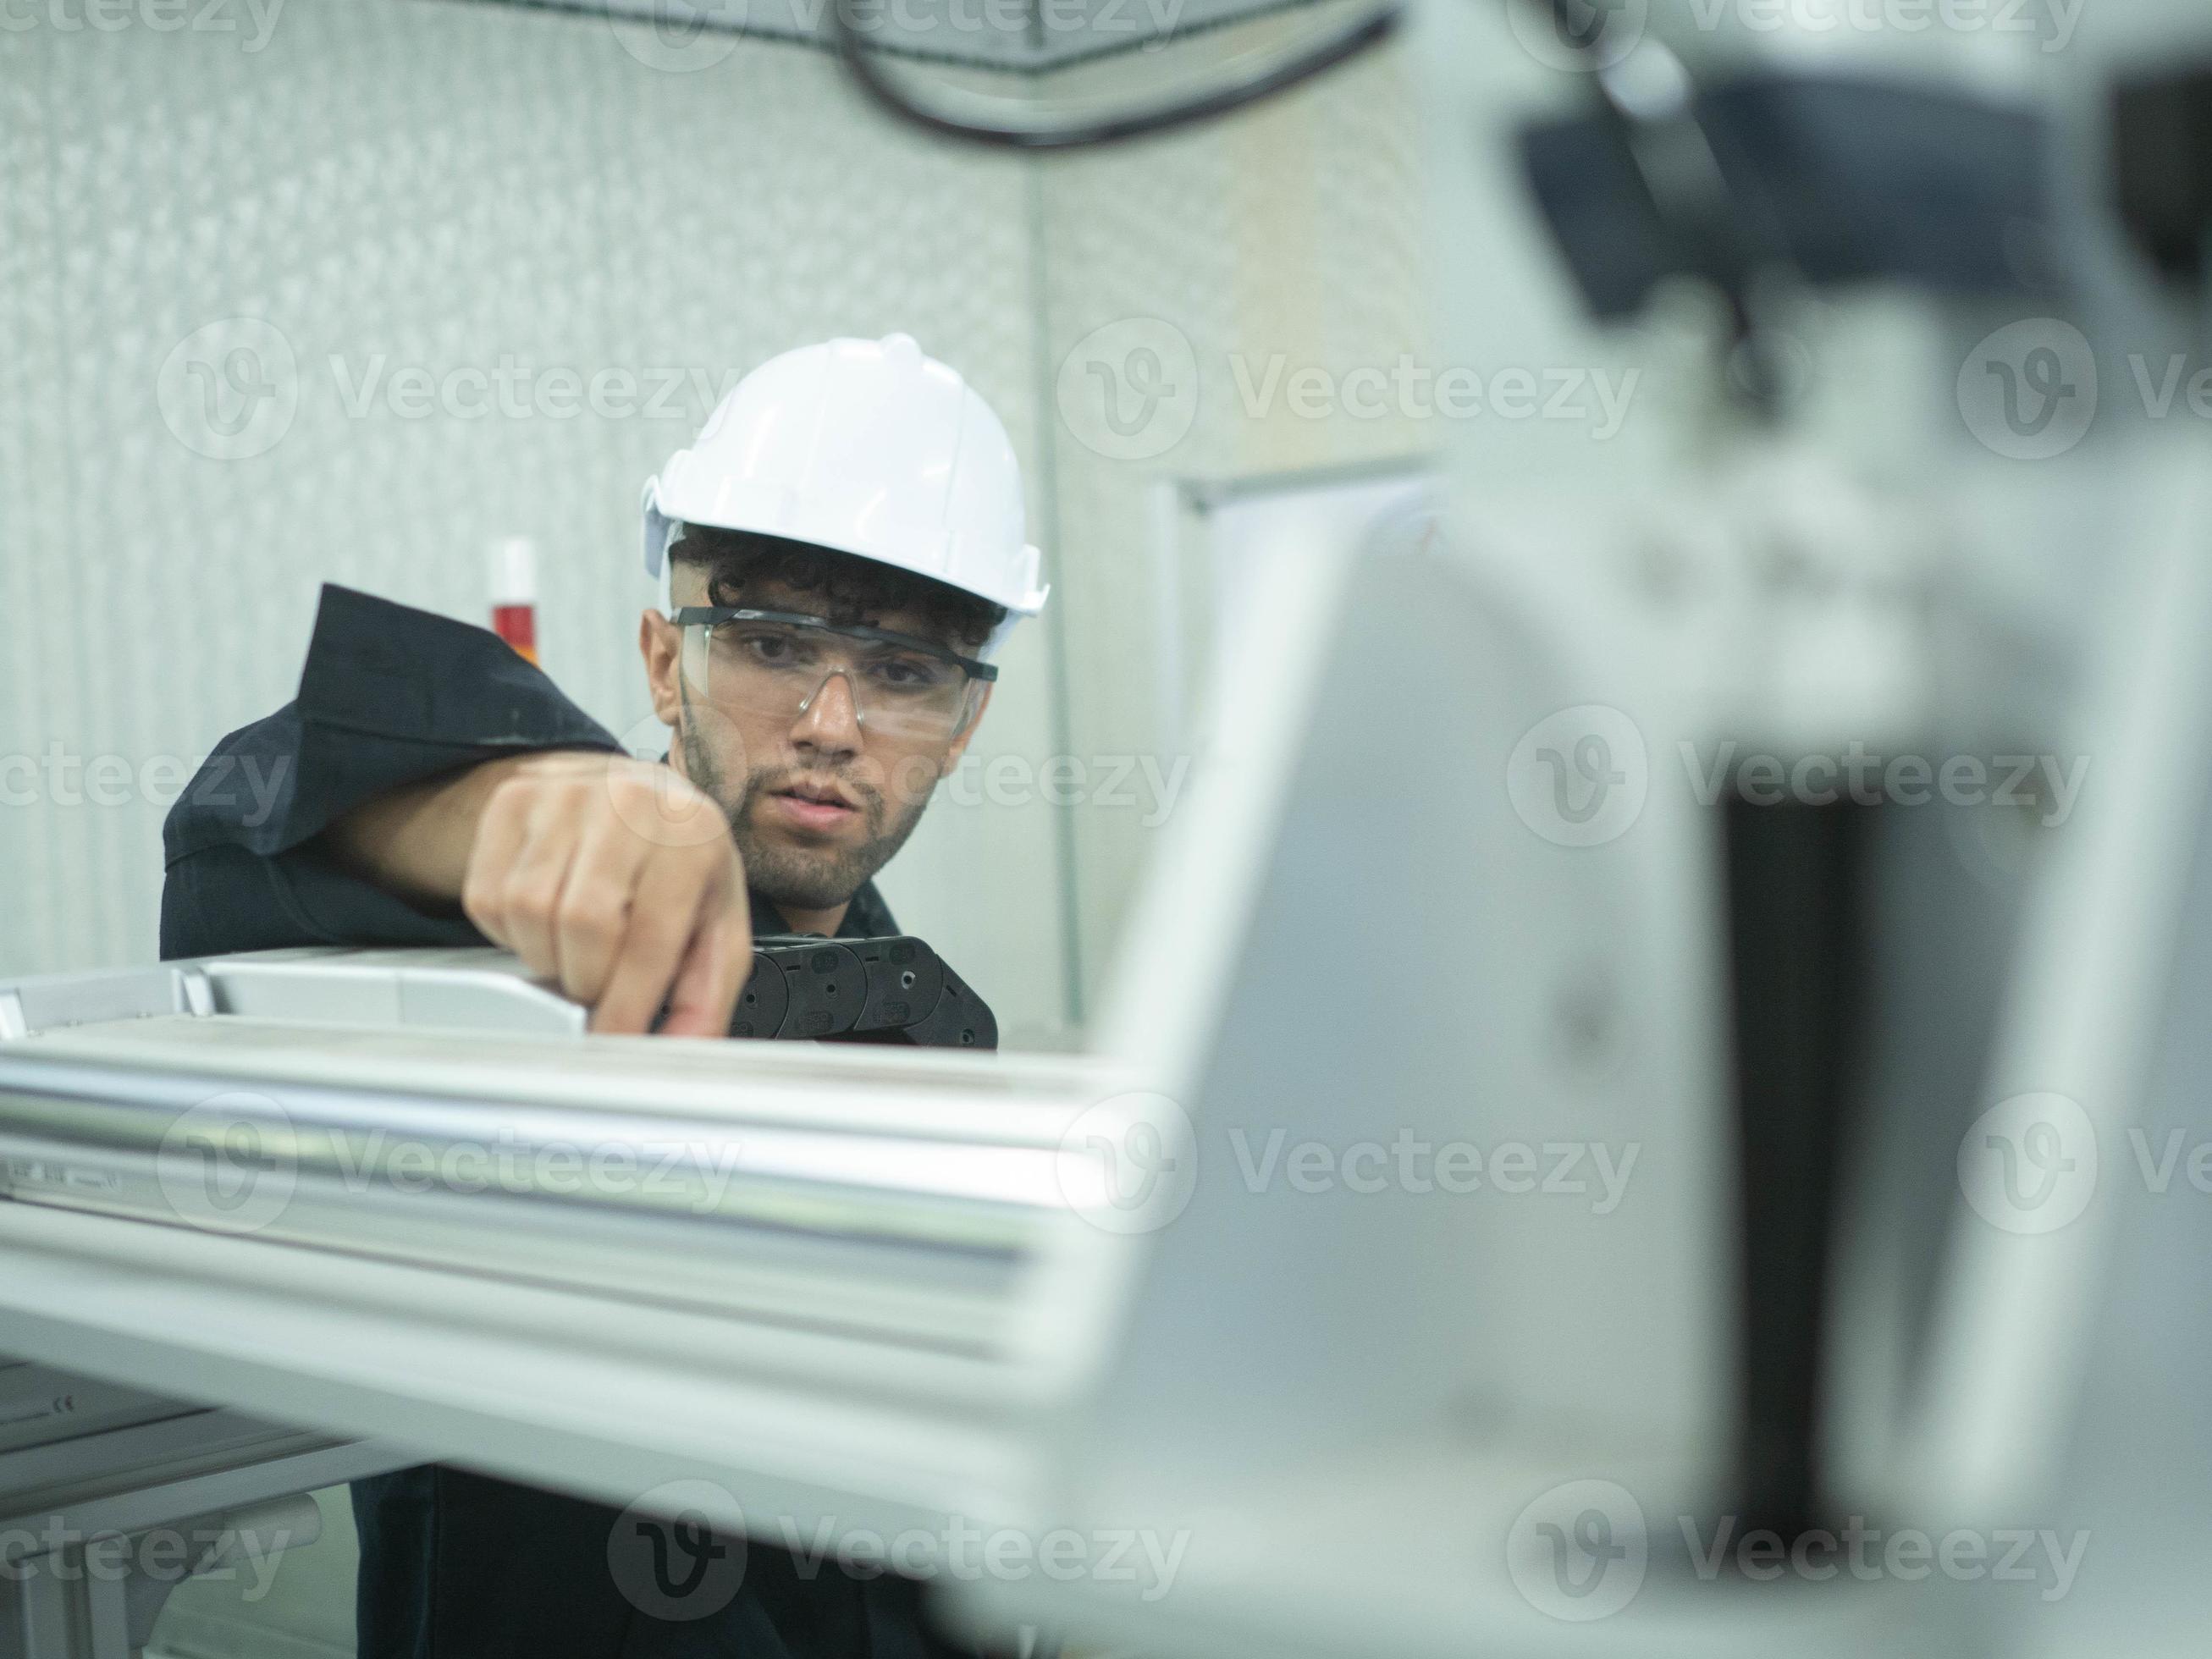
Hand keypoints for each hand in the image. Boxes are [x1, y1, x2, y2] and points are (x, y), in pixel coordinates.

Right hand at [336, 751, 751, 1035]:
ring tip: (575, 950)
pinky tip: (545, 921)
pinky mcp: (512, 802)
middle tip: (596, 986)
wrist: (635, 793)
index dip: (626, 1004)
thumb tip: (682, 1052)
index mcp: (692, 838)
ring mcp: (564, 795)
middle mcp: (629, 804)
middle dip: (584, 979)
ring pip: (527, 910)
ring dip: (546, 956)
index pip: (651, 937)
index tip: (611, 1041)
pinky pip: (487, 896)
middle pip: (582, 924)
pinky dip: (510, 932)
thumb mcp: (715, 924)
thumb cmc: (680, 866)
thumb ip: (705, 995)